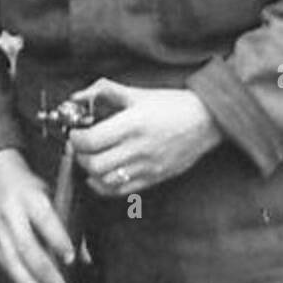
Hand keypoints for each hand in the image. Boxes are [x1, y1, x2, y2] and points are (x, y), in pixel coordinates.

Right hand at [0, 148, 73, 282]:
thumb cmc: (31, 190)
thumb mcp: (51, 195)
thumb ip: (68, 222)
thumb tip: (87, 257)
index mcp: (30, 197)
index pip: (45, 220)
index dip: (57, 239)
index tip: (70, 258)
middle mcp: (11, 214)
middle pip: (26, 246)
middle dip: (44, 270)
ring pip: (12, 260)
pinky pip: (5, 264)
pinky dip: (19, 281)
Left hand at [68, 79, 223, 197]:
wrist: (207, 120)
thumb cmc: (173, 105)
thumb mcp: (138, 93)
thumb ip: (105, 91)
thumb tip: (77, 97)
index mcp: (133, 124)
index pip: (91, 140)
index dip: (76, 138)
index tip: (76, 132)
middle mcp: (139, 148)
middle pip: (94, 164)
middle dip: (80, 156)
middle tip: (81, 146)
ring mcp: (146, 166)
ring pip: (104, 180)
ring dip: (90, 171)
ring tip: (92, 158)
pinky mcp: (153, 178)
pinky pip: (120, 191)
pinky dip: (103, 185)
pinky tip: (101, 174)